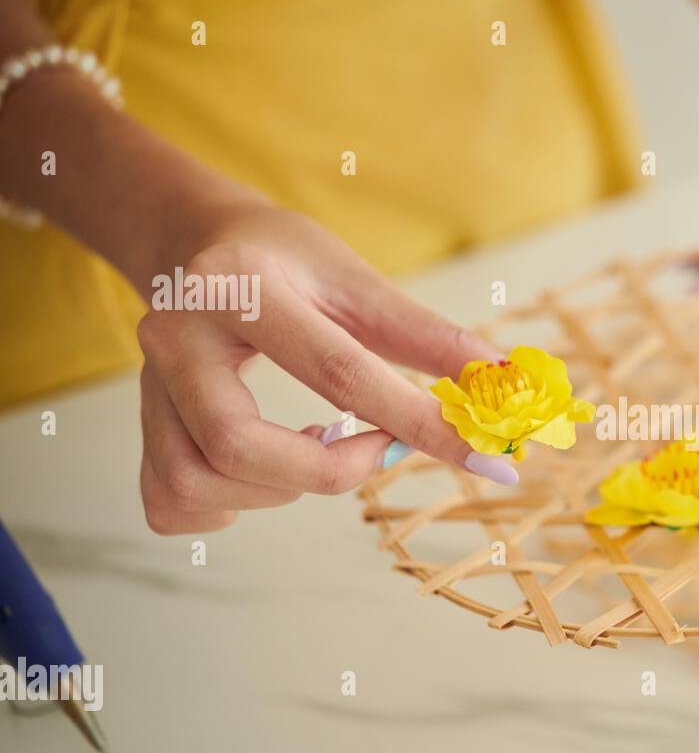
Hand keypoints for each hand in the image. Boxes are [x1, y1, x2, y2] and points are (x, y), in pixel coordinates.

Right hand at [135, 205, 516, 534]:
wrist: (196, 243)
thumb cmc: (285, 262)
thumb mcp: (357, 280)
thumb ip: (428, 337)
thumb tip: (504, 386)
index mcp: (240, 287)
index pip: (337, 372)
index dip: (420, 424)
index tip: (487, 459)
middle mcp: (175, 336)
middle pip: (236, 444)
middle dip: (326, 469)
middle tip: (375, 449)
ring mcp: (146, 386)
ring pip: (197, 481)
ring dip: (281, 489)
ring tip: (321, 449)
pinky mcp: (140, 427)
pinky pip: (172, 504)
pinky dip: (231, 508)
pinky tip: (268, 473)